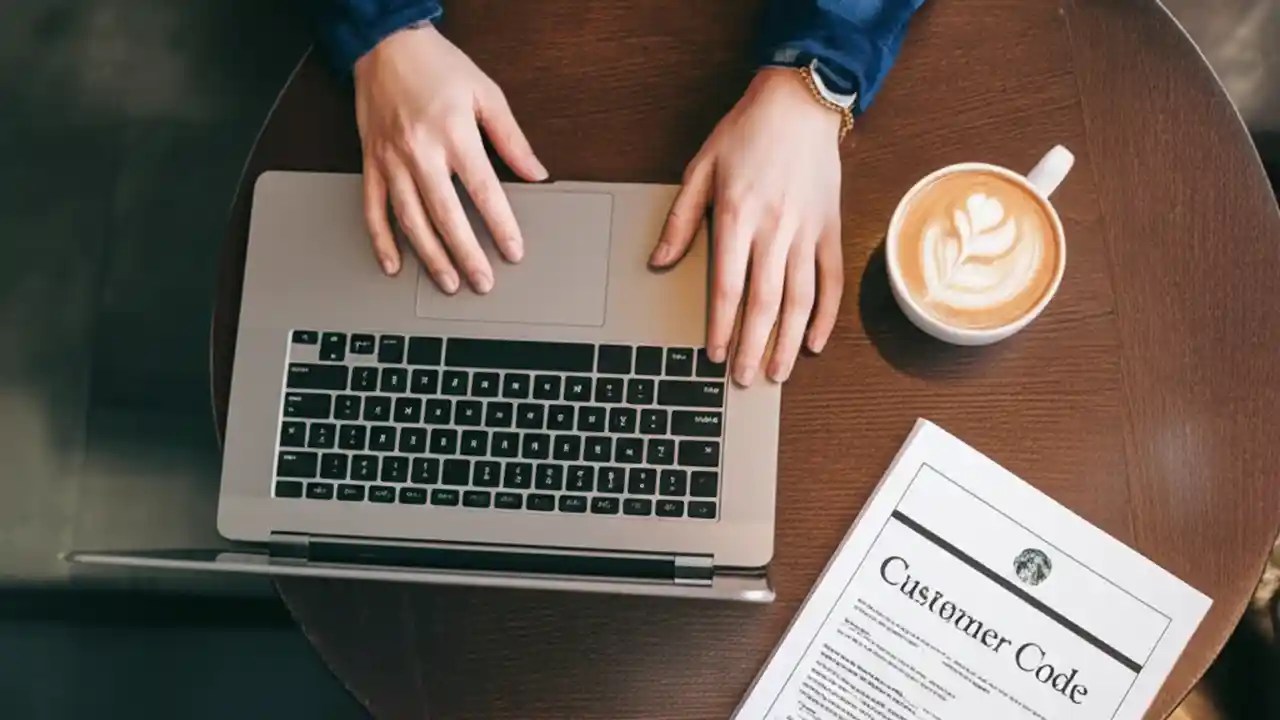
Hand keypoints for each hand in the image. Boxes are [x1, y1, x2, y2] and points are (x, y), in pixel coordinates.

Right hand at [354, 25, 547, 293]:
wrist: (386, 45)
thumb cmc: (438, 67)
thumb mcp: (486, 94)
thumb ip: (512, 139)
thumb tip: (536, 174)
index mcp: (454, 134)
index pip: (483, 191)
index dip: (501, 226)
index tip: (514, 251)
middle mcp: (420, 152)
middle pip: (446, 216)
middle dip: (467, 254)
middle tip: (483, 282)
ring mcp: (391, 161)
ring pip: (410, 220)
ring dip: (430, 256)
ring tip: (448, 283)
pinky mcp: (371, 163)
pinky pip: (373, 209)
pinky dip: (381, 240)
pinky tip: (394, 264)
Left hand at [650, 69, 844, 384]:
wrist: (799, 104)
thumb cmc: (746, 133)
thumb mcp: (700, 169)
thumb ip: (680, 219)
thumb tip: (658, 261)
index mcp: (737, 216)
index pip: (728, 286)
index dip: (722, 327)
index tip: (714, 355)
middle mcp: (774, 229)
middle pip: (765, 302)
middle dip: (754, 347)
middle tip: (746, 379)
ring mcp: (807, 231)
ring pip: (800, 299)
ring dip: (787, 341)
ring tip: (778, 372)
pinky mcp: (830, 229)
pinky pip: (830, 280)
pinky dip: (825, 315)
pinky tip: (813, 341)